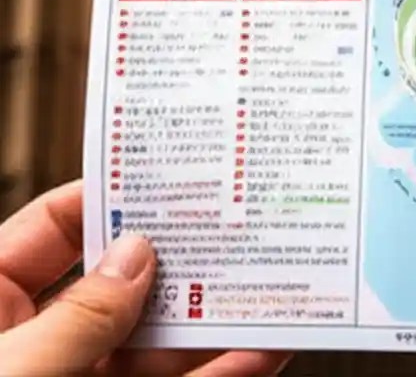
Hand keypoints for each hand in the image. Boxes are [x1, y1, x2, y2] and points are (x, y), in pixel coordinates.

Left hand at [0, 181, 291, 375]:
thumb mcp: (15, 366)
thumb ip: (79, 315)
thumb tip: (136, 256)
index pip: (53, 229)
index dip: (110, 200)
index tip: (170, 180)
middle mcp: (38, 342)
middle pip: (123, 284)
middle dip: (185, 262)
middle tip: (239, 232)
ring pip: (160, 342)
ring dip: (218, 320)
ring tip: (269, 292)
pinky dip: (222, 370)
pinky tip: (260, 351)